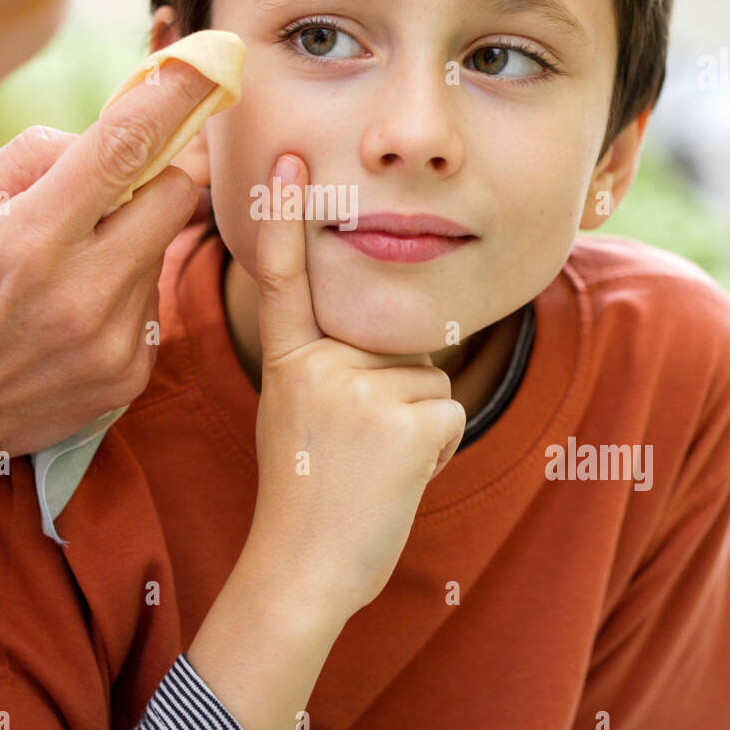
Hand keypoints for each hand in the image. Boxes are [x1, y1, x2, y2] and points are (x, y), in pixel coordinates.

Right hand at [0, 58, 214, 507]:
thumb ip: (26, 162)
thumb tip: (96, 135)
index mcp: (30, 242)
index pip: (123, 150)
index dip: (173, 97)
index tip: (207, 59)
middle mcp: (83, 293)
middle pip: (174, 196)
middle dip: (163, 167)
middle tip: (129, 168)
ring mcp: (113, 342)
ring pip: (160, 250)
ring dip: (131, 236)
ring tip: (64, 265)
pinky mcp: (129, 377)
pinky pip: (152, 304)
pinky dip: (124, 290)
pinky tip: (70, 311)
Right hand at [244, 154, 465, 622]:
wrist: (300, 570)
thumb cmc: (307, 492)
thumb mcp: (298, 412)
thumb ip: (332, 365)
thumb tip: (399, 346)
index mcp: (287, 358)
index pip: (282, 277)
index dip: (282, 216)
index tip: (286, 159)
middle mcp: (317, 363)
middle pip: (394, 341)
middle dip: (395, 389)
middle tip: (352, 449)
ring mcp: (360, 390)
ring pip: (427, 378)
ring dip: (415, 425)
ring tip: (369, 465)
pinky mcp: (405, 421)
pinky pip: (447, 410)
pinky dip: (434, 448)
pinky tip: (394, 477)